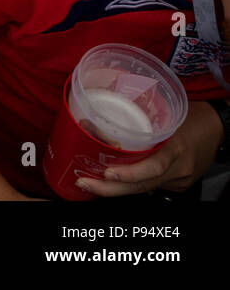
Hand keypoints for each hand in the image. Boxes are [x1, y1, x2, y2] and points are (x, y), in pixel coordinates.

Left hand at [76, 101, 223, 197]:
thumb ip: (138, 118)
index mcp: (175, 146)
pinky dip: (132, 183)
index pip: (153, 167)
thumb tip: (96, 119)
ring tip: (90, 184)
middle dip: (111, 189)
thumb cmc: (189, 114)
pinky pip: (153, 186)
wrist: (217, 127)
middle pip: (144, 185)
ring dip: (116, 189)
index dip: (129, 174)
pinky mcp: (180, 183)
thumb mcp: (164, 112)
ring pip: (145, 188)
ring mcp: (180, 178)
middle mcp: (178, 166)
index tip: (106, 174)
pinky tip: (112, 182)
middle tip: (84, 182)